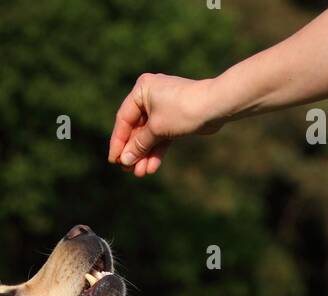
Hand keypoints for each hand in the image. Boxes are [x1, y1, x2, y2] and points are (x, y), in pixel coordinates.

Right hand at [108, 73, 222, 176]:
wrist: (214, 107)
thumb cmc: (182, 111)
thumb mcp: (156, 129)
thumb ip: (139, 145)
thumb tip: (124, 160)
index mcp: (142, 90)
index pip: (123, 119)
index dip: (118, 142)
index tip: (114, 160)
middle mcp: (150, 96)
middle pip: (135, 129)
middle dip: (133, 151)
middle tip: (128, 170)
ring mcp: (163, 107)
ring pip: (148, 135)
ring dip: (144, 155)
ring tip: (140, 174)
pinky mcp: (174, 119)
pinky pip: (160, 136)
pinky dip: (156, 151)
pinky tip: (152, 167)